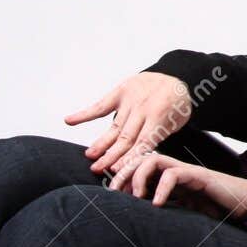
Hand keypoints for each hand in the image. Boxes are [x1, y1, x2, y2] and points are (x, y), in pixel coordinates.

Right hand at [66, 72, 193, 179]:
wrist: (176, 76)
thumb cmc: (177, 105)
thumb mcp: (177, 122)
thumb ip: (158, 137)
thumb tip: (139, 159)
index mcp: (160, 117)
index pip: (142, 142)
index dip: (129, 157)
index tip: (116, 170)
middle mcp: (143, 108)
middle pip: (125, 137)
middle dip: (111, 155)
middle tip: (97, 169)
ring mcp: (130, 100)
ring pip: (114, 126)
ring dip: (101, 142)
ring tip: (90, 156)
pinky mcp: (120, 92)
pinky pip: (101, 105)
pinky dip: (85, 114)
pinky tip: (69, 121)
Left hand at [107, 152, 246, 218]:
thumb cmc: (218, 210)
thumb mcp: (183, 213)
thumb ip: (166, 211)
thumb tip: (138, 222)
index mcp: (170, 179)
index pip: (140, 167)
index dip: (123, 177)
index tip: (112, 195)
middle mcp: (176, 171)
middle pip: (142, 158)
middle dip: (123, 172)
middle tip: (115, 192)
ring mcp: (187, 171)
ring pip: (154, 159)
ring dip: (139, 175)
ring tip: (135, 196)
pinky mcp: (199, 176)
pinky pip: (174, 173)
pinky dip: (162, 188)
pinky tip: (158, 204)